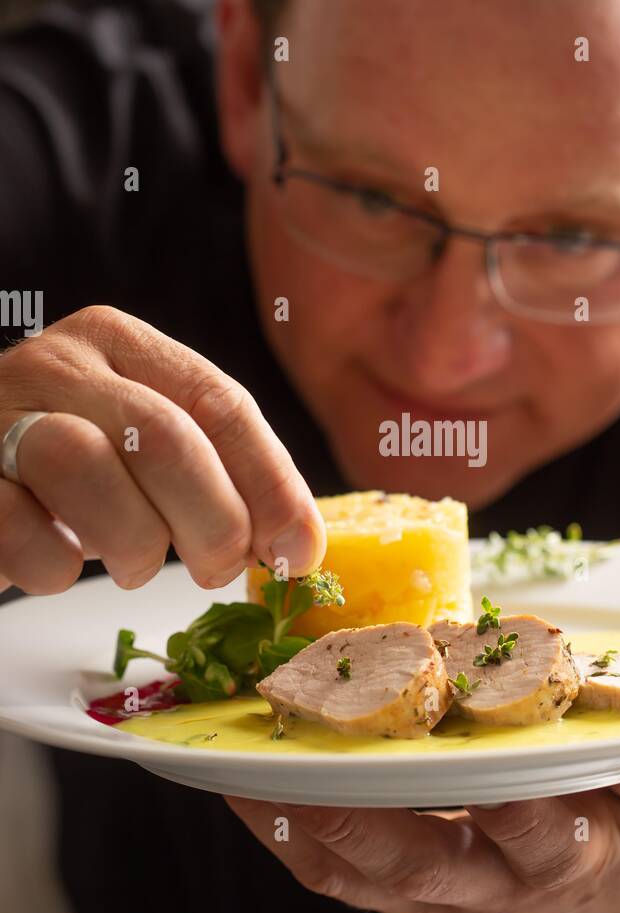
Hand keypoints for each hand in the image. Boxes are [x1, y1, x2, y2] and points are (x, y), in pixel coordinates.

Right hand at [0, 305, 324, 593]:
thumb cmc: (59, 474)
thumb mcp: (137, 450)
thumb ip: (212, 474)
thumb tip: (299, 544)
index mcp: (117, 343)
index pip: (220, 401)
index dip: (271, 482)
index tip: (299, 549)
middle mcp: (56, 364)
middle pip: (164, 434)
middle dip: (214, 519)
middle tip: (219, 570)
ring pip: (86, 464)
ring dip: (133, 541)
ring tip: (134, 567)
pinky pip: (18, 527)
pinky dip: (54, 565)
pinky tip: (58, 564)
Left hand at [226, 758, 619, 912]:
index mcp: (562, 856)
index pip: (528, 823)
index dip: (490, 783)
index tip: (459, 721)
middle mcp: (487, 887)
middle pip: (417, 860)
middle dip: (362, 814)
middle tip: (313, 757)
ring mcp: (431, 900)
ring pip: (358, 873)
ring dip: (303, 820)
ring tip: (249, 766)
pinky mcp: (393, 900)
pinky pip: (332, 876)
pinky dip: (286, 834)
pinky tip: (245, 788)